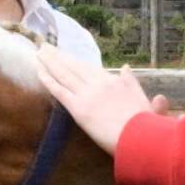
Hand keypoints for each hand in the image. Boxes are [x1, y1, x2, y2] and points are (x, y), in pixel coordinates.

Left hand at [36, 45, 168, 154]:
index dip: (73, 61)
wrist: (141, 137)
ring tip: (39, 53)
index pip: (88, 68)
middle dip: (58, 56)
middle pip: (74, 67)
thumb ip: (132, 81)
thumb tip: (126, 68)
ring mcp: (87, 95)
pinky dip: (48, 79)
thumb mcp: (143, 97)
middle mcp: (98, 83)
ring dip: (50, 62)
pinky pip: (60, 90)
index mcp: (113, 81)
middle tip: (45, 47)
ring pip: (64, 74)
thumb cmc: (145, 123)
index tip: (64, 55)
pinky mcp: (79, 109)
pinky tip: (39, 71)